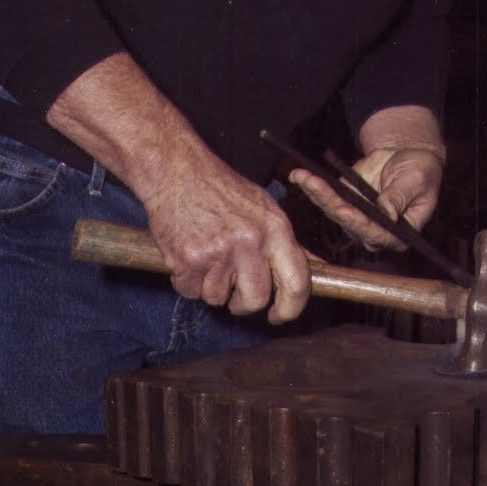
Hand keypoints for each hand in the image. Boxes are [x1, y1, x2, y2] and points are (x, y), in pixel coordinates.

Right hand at [47, 53, 309, 321]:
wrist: (176, 170)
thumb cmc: (219, 188)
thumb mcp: (263, 207)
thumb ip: (283, 242)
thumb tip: (310, 271)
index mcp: (275, 228)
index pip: (297, 282)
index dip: (290, 308)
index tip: (278, 315)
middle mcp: (250, 241)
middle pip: (255, 299)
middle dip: (242, 304)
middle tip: (233, 294)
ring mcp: (219, 251)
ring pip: (217, 298)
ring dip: (208, 287)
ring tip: (204, 256)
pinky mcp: (189, 259)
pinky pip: (190, 290)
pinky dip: (185, 280)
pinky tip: (185, 254)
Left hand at [289, 144, 443, 252]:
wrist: (407, 155)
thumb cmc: (420, 171)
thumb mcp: (416, 181)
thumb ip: (400, 197)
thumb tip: (386, 212)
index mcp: (397, 234)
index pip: (374, 233)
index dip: (358, 222)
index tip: (345, 209)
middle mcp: (374, 231)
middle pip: (347, 222)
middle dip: (329, 202)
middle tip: (315, 185)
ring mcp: (356, 218)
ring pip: (332, 209)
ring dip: (316, 192)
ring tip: (303, 176)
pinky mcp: (345, 202)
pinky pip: (325, 196)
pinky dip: (312, 185)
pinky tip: (299, 176)